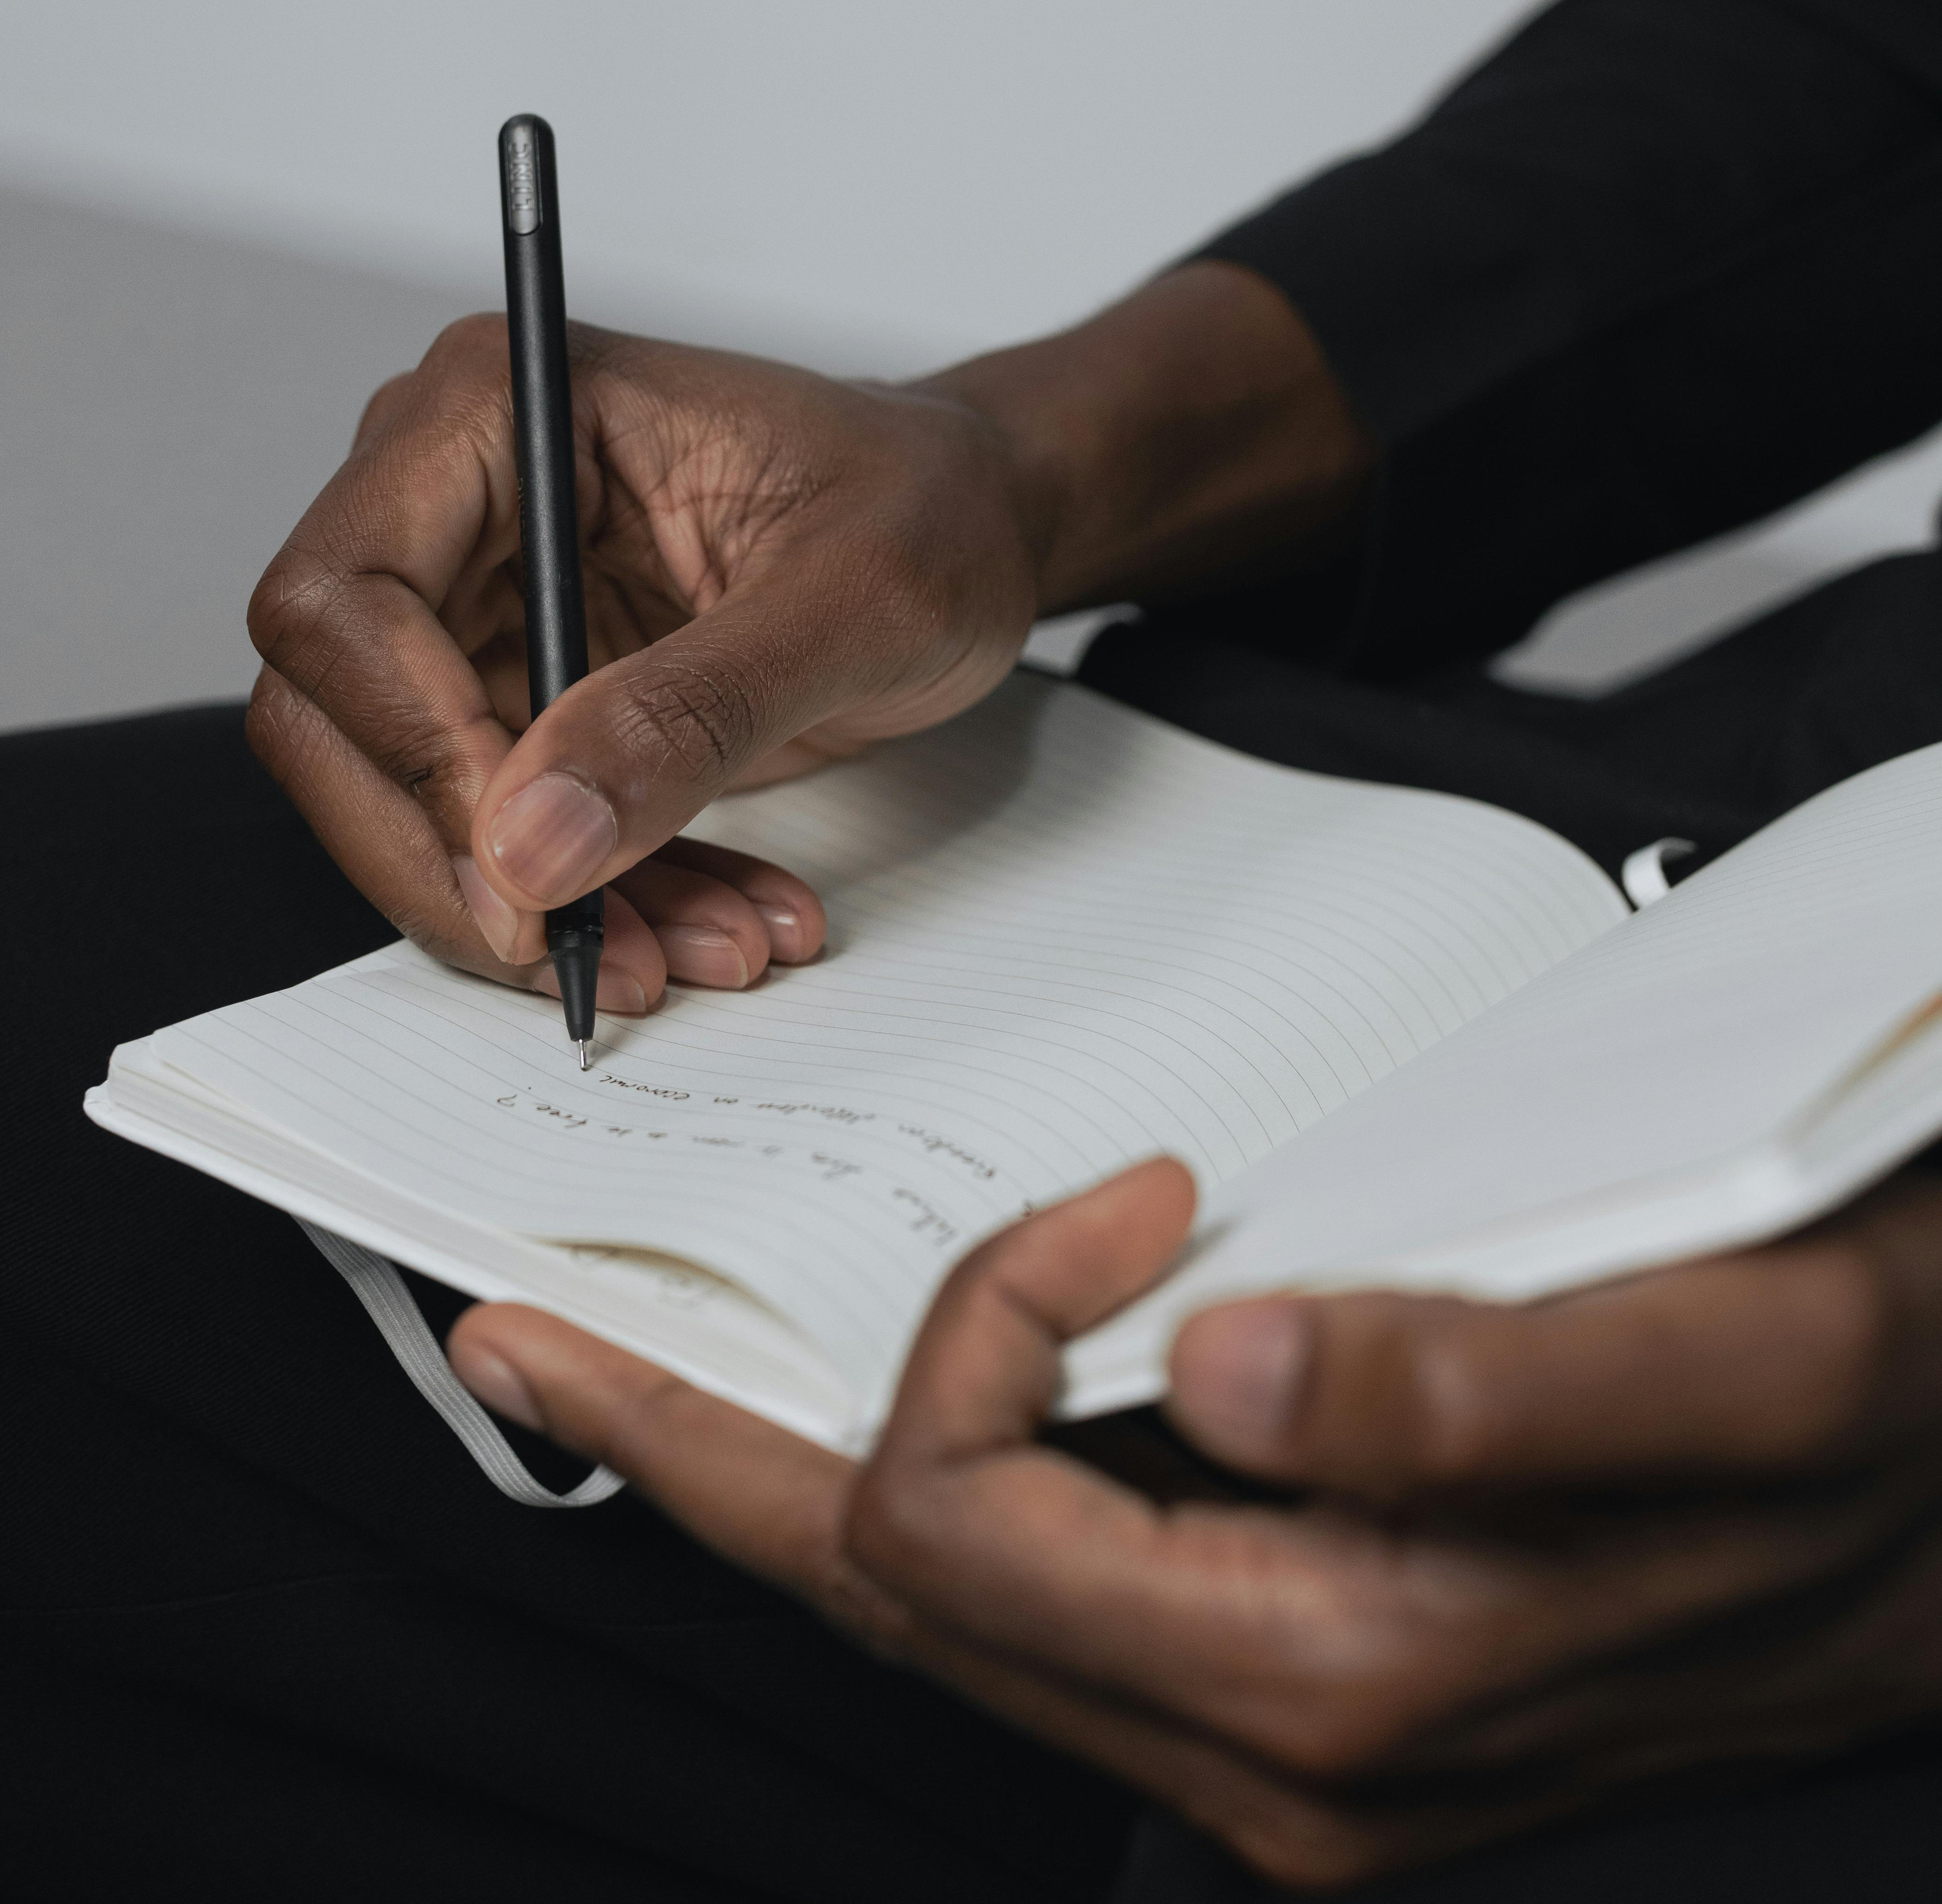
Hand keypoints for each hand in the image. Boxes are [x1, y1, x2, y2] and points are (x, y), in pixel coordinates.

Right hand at [245, 318, 1038, 1005]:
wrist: (976, 525)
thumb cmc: (927, 502)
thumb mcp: (851, 601)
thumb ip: (691, 712)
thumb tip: (532, 843)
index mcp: (500, 407)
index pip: (344, 597)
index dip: (407, 747)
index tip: (520, 865)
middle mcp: (455, 498)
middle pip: (339, 718)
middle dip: (460, 864)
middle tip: (590, 956)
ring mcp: (478, 601)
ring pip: (414, 801)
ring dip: (539, 906)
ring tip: (701, 948)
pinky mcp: (521, 692)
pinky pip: (498, 833)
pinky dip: (593, 900)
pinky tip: (704, 921)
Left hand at [449, 1160, 1941, 1888]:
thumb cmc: (1859, 1427)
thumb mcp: (1726, 1371)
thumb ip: (1485, 1387)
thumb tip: (1232, 1359)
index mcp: (1333, 1683)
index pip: (972, 1534)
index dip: (983, 1333)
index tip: (1128, 1197)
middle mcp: (1274, 1755)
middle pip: (898, 1599)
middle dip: (714, 1458)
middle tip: (540, 1338)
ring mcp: (1278, 1737)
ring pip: (952, 1614)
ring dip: (789, 1484)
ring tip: (639, 1380)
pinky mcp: (1297, 1678)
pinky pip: (1044, 1599)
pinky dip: (922, 1500)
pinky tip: (872, 1419)